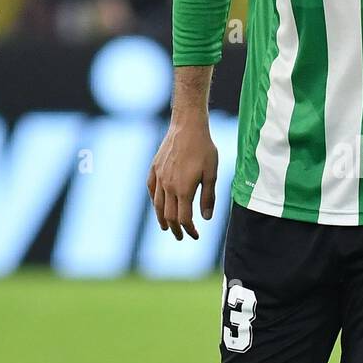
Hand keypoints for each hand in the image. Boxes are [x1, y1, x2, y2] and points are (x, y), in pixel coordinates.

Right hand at [147, 114, 217, 240]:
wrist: (187, 126)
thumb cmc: (204, 149)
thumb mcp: (212, 174)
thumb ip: (208, 197)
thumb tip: (206, 218)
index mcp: (184, 189)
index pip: (184, 218)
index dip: (190, 230)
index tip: (195, 235)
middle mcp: (168, 186)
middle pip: (169, 216)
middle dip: (175, 229)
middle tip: (181, 236)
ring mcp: (159, 177)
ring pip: (157, 205)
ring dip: (162, 219)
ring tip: (166, 227)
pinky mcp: (154, 168)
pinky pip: (151, 189)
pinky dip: (154, 201)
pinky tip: (157, 205)